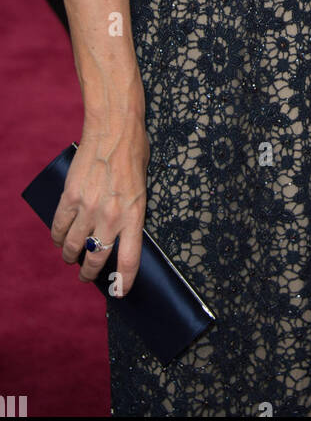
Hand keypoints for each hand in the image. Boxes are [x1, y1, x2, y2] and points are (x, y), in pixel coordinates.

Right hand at [51, 120, 148, 295]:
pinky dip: (58, 237)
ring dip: (71, 257)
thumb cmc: (135, 153)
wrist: (114, 128)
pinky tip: (61, 238)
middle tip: (88, 277)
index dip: (124, 282)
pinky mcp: (70, 197)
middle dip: (90, 274)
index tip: (121, 293)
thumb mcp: (143, 187)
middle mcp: (111, 216)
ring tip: (72, 258)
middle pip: (96, 259)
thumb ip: (132, 211)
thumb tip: (121, 232)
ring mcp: (88, 207)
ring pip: (74, 247)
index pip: (129, 260)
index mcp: (135, 215)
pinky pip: (59, 227)